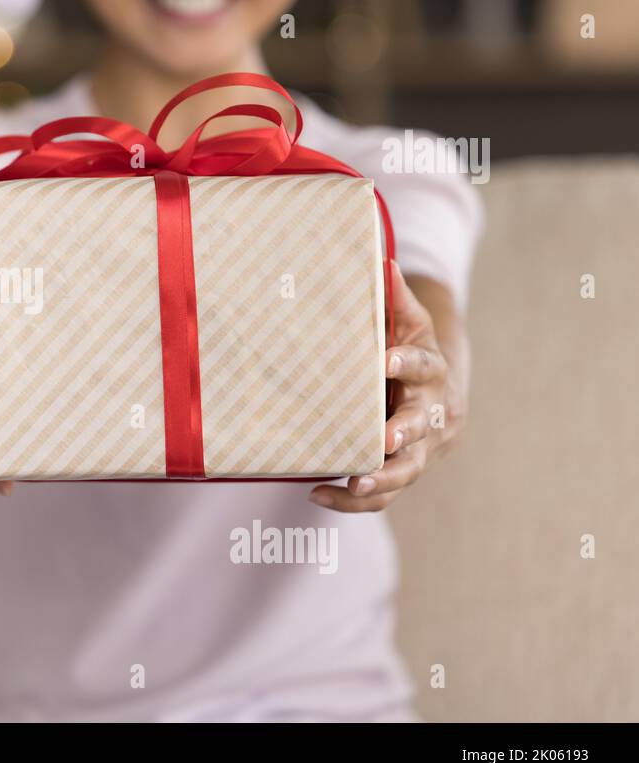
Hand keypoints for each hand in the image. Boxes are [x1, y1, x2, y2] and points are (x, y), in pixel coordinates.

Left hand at [309, 260, 463, 512]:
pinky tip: (320, 494)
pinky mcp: (402, 471)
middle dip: (403, 433)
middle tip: (384, 439)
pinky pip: (383, 493)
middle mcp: (429, 414)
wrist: (441, 396)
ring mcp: (418, 448)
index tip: (385, 361)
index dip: (405, 364)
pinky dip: (354, 499)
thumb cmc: (412, 353)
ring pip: (405, 470)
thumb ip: (395, 299)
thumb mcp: (409, 324)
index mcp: (429, 372)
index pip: (421, 366)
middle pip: (420, 427)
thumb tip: (383, 262)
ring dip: (380, 479)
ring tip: (352, 482)